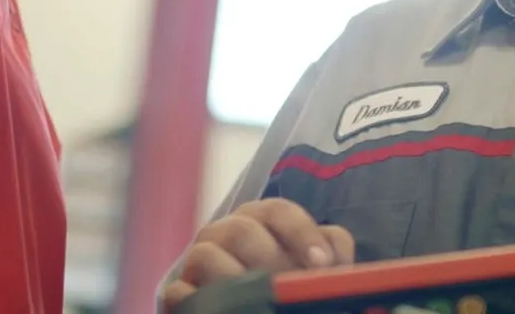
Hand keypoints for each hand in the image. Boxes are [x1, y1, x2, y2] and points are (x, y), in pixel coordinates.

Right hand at [162, 198, 354, 309]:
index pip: (278, 211)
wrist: (254, 305)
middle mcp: (226, 234)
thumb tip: (336, 261)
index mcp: (260, 221)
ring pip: (205, 254)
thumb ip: (330, 251)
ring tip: (255, 301)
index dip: (301, 233)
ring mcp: (198, 262)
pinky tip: (221, 312)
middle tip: (287, 285)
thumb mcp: (312, 266)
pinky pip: (177, 292)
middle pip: (240, 230)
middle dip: (268, 259)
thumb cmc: (283, 282)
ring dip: (233, 280)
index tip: (321, 264)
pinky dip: (195, 301)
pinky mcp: (179, 293)